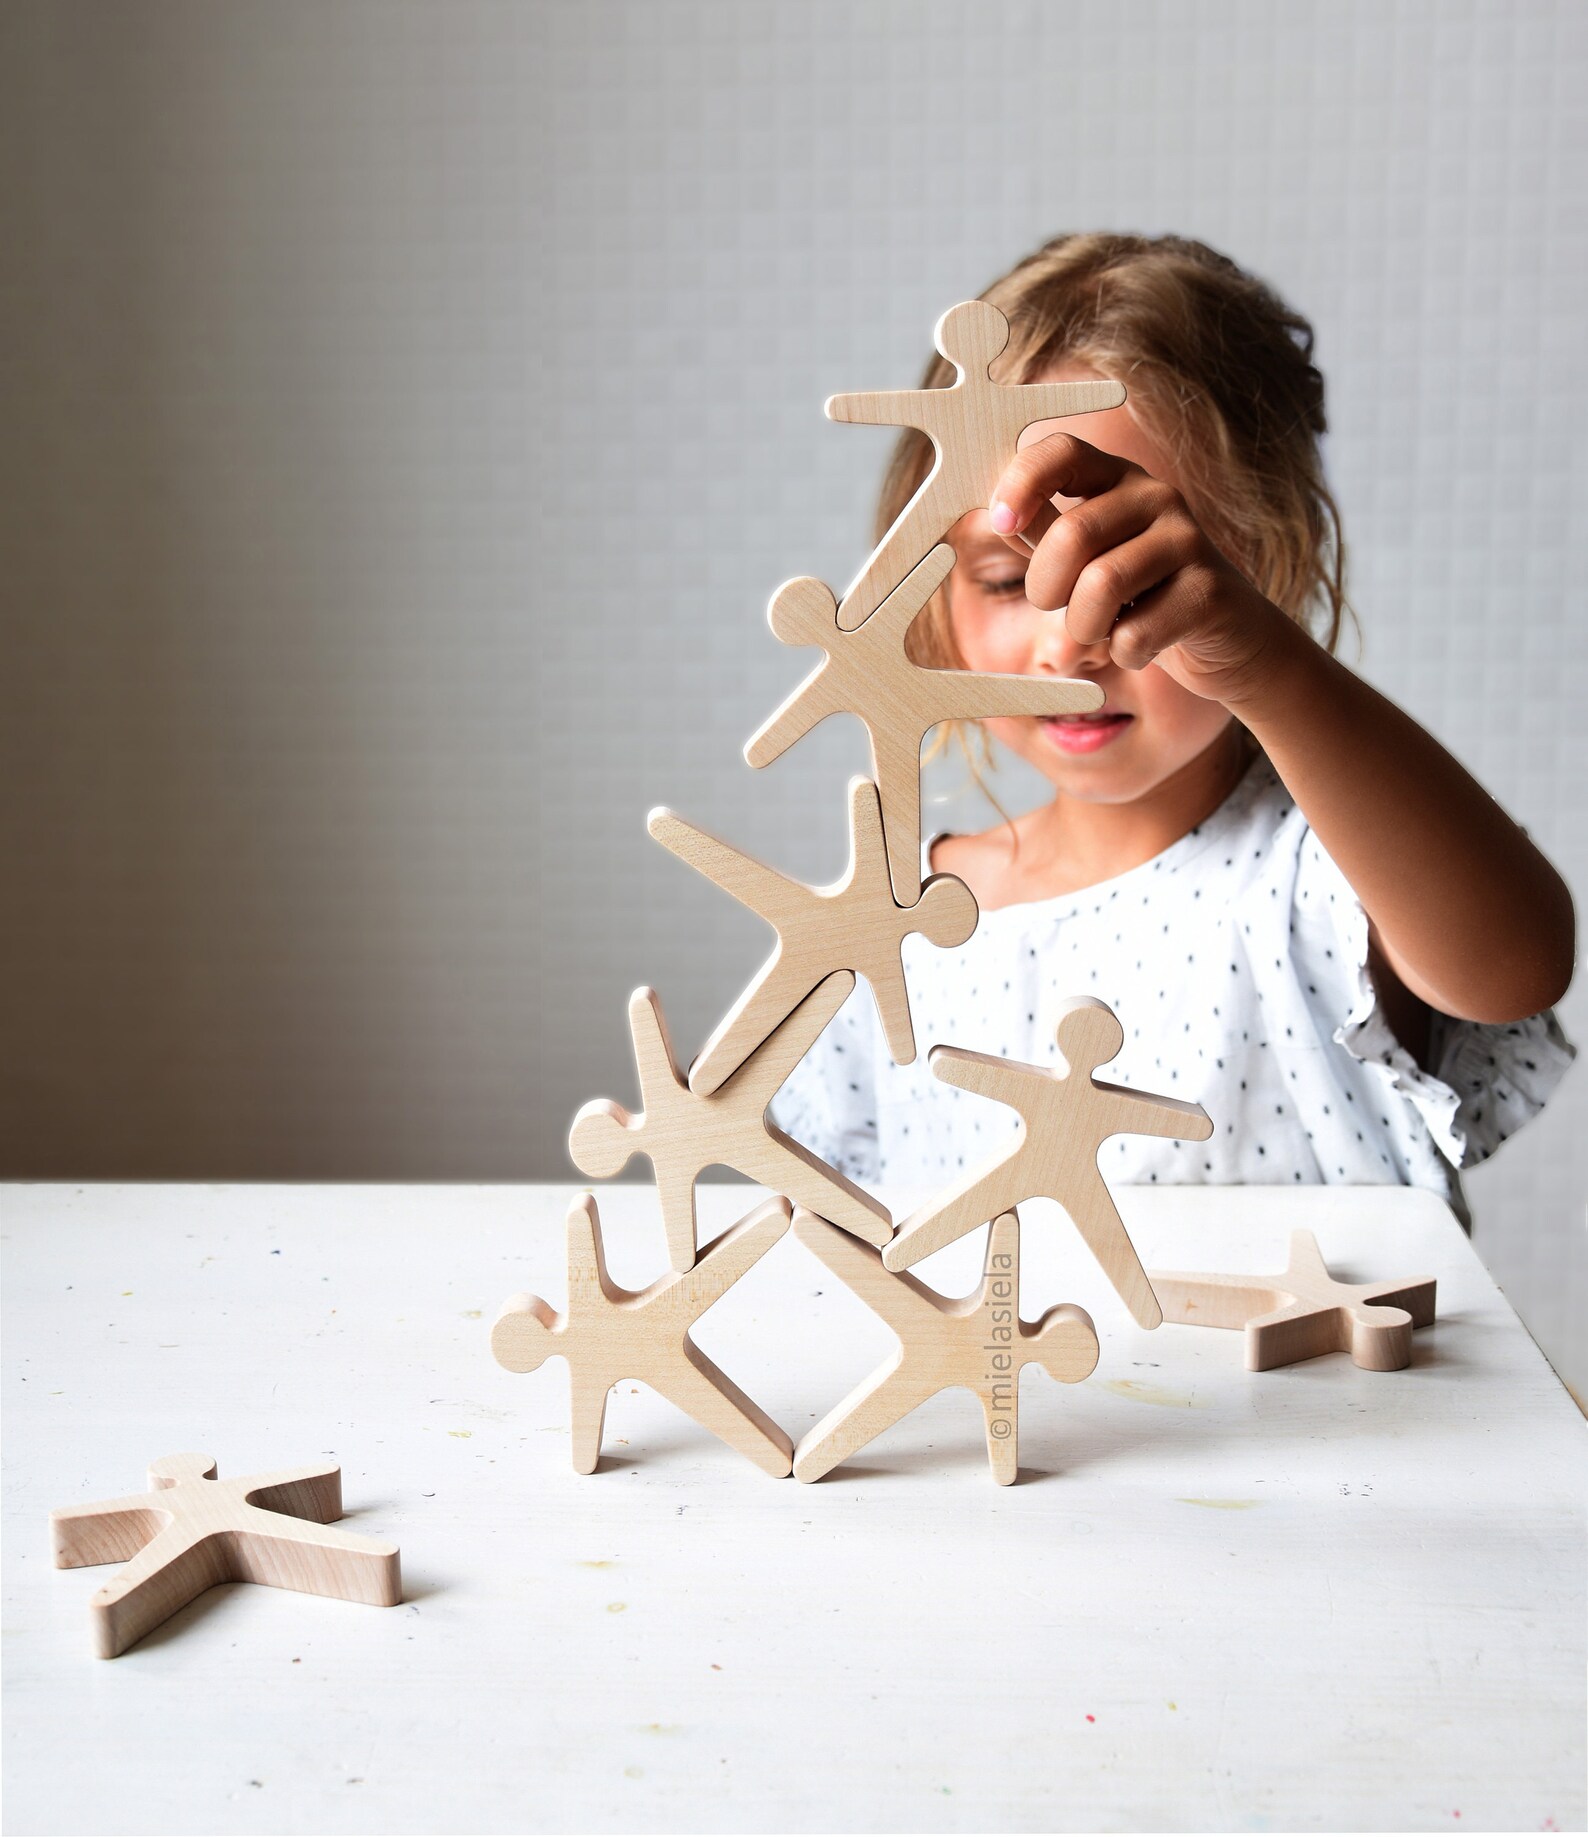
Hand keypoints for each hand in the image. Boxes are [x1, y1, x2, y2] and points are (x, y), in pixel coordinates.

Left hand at [988, 431, 1298, 709]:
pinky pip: (1135, 632)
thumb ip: (1044, 536)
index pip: (1064, 452)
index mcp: (1119, 480)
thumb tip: (996, 518)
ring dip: (1084, 626)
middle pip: (1071, 534)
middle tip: (1058, 607)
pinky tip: (1143, 646)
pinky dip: (1125, 652)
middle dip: (1046, 588)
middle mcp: (1157, 497)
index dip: (1023, 482)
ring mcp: (1189, 540)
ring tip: (1103, 629)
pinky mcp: (1209, 591)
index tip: (999, 523)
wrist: (1229, 639)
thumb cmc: (1144, 597)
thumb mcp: (1087, 562)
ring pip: (1100, 586)